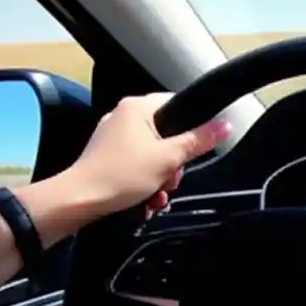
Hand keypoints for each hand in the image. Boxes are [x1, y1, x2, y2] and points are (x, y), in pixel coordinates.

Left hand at [66, 93, 230, 216]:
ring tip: (157, 196)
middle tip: (171, 179)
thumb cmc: (123, 174)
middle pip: (167, 134)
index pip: (177, 104)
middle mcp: (124, 116)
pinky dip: (146, 181)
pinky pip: (138, 163)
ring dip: (162, 177)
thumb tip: (226, 125)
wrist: (80, 200)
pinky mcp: (108, 156)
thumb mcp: (169, 158)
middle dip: (174, 163)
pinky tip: (147, 200)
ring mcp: (113, 137)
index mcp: (137, 107)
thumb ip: (199, 140)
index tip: (197, 150)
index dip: (193, 126)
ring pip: (154, 153)